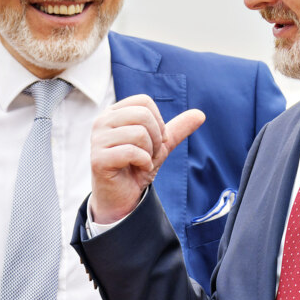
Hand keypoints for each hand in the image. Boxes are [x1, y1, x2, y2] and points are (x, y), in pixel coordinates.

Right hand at [90, 95, 204, 225]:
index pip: (144, 101)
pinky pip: (132, 152)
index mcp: (114, 113)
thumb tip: (201, 114)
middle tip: (148, 154)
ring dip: (149, 152)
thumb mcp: (160, 146)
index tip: (153, 141)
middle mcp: (102, 122)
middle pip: (143, 114)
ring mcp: (98, 140)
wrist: (123, 198)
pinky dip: (144, 163)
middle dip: (155, 138)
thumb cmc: (136, 168)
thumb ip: (177, 129)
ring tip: (141, 162)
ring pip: (139, 133)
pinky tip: (138, 169)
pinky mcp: (98, 158)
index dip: (158, 122)